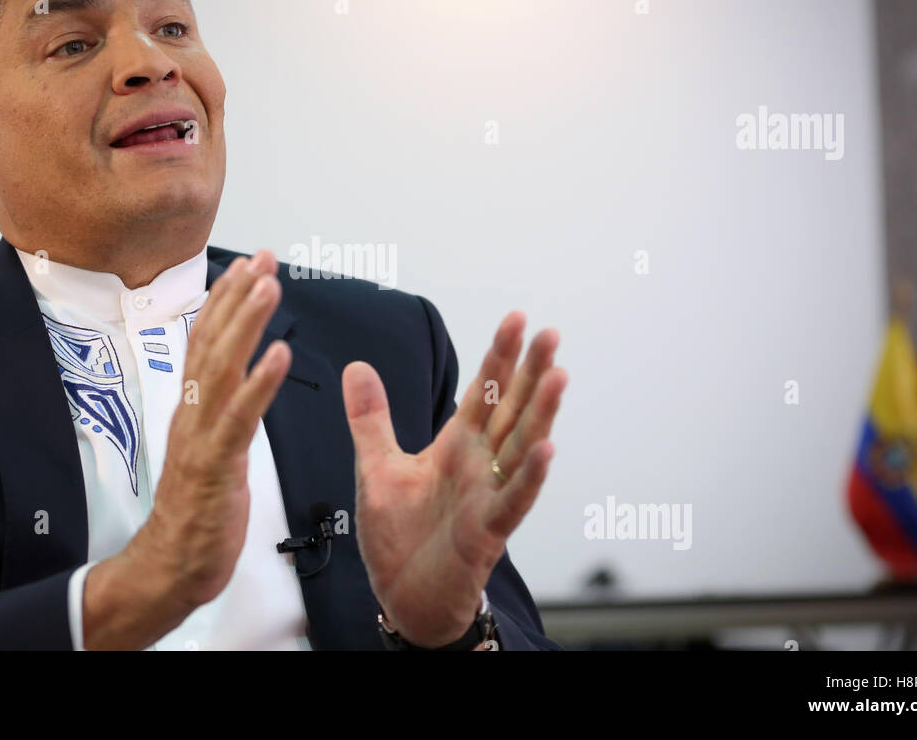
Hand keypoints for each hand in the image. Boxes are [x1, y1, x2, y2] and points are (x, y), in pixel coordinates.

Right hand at [133, 249, 290, 608]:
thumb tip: (233, 375)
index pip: (206, 340)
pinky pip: (238, 418)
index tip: (248, 264)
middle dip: (238, 296)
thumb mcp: (206, 446)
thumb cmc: (195, 510)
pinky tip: (279, 356)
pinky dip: (258, 384)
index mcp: (192, 406)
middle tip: (263, 258)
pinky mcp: (215, 465)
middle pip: (212, 342)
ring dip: (247, 324)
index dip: (226, 299)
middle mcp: (192, 412)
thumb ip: (217, 409)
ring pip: (222, 369)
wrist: (170, 564)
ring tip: (269, 287)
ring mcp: (201, 436)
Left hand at [344, 311, 565, 646]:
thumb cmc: (399, 536)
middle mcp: (479, 466)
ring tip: (558, 376)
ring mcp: (488, 497)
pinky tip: (547, 449)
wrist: (404, 597)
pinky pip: (513, 500)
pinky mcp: (488, 531)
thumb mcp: (377, 467)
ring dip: (541, 413)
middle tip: (549, 334)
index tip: (517, 319)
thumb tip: (357, 367)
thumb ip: (371, 418)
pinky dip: (530, 476)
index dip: (499, 356)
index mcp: (456, 446)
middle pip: (511, 411)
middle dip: (530, 373)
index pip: (483, 392)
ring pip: (521, 448)